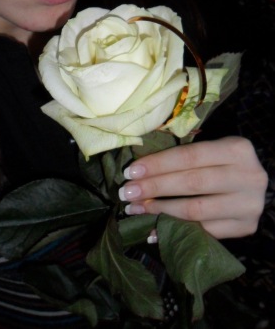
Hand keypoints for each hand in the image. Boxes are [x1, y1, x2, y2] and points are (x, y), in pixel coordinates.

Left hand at [119, 136, 267, 238]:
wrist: (254, 184)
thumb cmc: (223, 162)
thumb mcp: (211, 149)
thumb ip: (183, 156)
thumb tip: (138, 170)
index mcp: (237, 149)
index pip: (189, 156)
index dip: (158, 164)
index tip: (130, 171)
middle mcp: (248, 176)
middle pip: (192, 183)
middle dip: (154, 188)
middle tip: (127, 192)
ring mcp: (249, 205)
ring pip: (196, 210)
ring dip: (160, 211)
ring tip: (135, 209)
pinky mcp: (246, 227)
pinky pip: (204, 232)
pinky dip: (176, 231)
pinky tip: (154, 230)